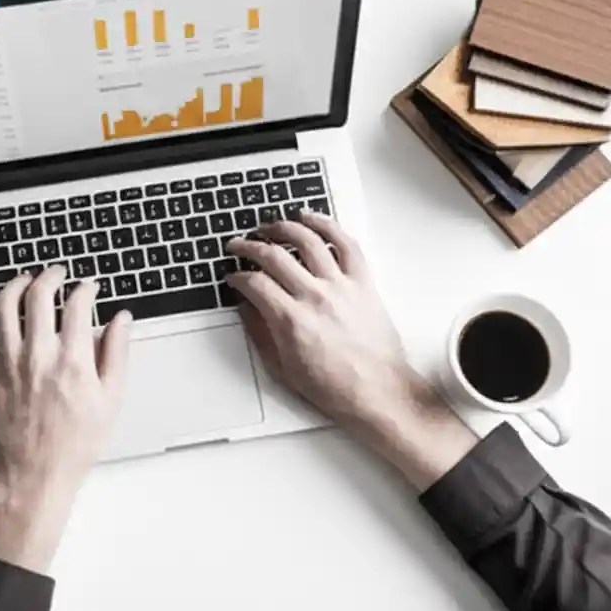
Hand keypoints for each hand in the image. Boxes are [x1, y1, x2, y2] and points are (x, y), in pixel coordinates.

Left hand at [0, 265, 131, 571]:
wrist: (35, 476)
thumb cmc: (73, 446)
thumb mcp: (110, 402)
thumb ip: (116, 355)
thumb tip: (121, 322)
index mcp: (72, 361)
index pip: (76, 305)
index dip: (85, 288)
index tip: (88, 286)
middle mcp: (37, 357)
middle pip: (38, 296)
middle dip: (49, 276)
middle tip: (56, 272)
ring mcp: (9, 365)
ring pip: (4, 309)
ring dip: (13, 286)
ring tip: (23, 280)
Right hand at [226, 211, 475, 489]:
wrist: (377, 392)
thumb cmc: (334, 387)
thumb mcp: (282, 367)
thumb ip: (260, 332)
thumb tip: (246, 307)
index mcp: (291, 321)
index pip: (254, 282)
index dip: (236, 276)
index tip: (233, 276)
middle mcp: (315, 298)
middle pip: (274, 256)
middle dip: (249, 246)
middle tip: (238, 245)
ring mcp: (341, 287)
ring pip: (307, 241)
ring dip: (282, 227)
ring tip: (269, 225)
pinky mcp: (363, 283)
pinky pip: (346, 244)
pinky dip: (327, 225)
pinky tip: (310, 218)